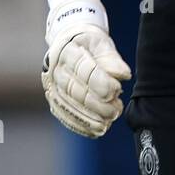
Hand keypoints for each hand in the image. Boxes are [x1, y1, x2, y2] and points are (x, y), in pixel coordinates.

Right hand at [40, 0, 131, 137]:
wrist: (70, 44)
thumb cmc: (89, 44)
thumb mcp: (102, 43)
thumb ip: (112, 59)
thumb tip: (123, 75)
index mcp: (66, 49)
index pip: (82, 68)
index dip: (99, 82)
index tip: (116, 91)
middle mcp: (54, 68)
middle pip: (74, 90)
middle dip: (97, 104)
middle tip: (116, 110)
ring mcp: (51, 85)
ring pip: (68, 106)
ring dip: (89, 118)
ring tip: (108, 123)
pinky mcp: (53, 99)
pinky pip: (64, 116)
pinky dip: (80, 125)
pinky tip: (96, 130)